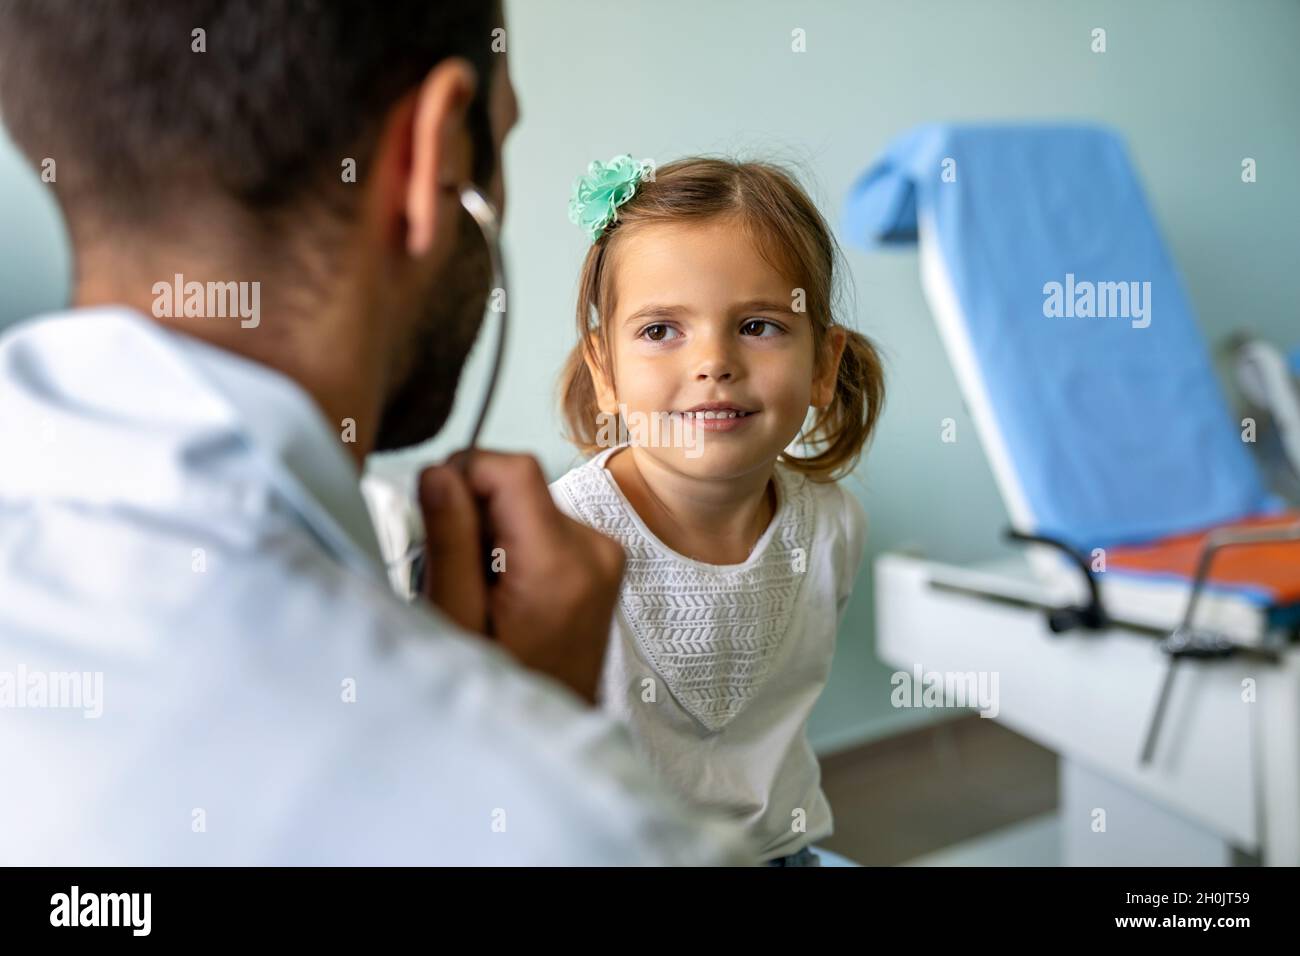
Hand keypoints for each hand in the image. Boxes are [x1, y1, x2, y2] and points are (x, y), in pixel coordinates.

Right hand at [418, 450, 624, 703]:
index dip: (465, 476)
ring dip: (493, 529)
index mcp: (562, 564)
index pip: (513, 468)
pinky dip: (516, 543)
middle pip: (520, 483)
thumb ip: (450, 540)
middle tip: (455, 568)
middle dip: (475, 511)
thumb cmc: (500, 686)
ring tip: (480, 587)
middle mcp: (596, 550)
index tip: (437, 513)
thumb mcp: (455, 617)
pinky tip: (504, 589)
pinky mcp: (602, 560)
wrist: (546, 735)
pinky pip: (546, 523)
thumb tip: (439, 472)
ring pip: (529, 501)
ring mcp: (605, 554)